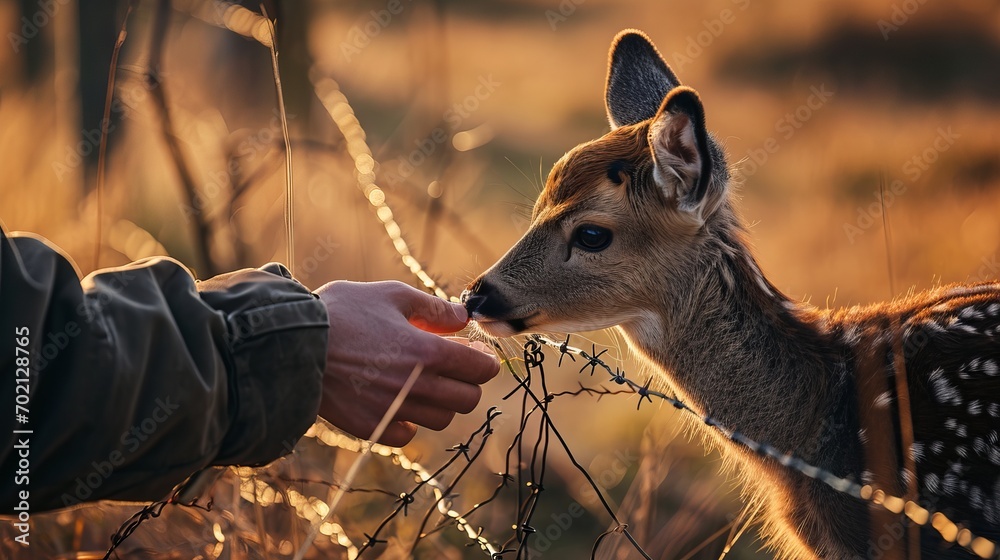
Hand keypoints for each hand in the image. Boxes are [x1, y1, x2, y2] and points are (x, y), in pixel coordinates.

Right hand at [314, 280, 499, 445]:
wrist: (291, 345)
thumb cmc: (341, 313)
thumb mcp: (390, 295)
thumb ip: (433, 308)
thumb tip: (463, 318)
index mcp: (427, 353)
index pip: (480, 369)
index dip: (485, 360)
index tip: (478, 353)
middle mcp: (417, 387)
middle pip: (467, 399)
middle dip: (468, 382)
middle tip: (455, 368)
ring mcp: (393, 410)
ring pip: (441, 419)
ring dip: (440, 401)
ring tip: (424, 382)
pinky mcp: (370, 427)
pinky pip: (406, 434)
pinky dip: (409, 422)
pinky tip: (398, 402)